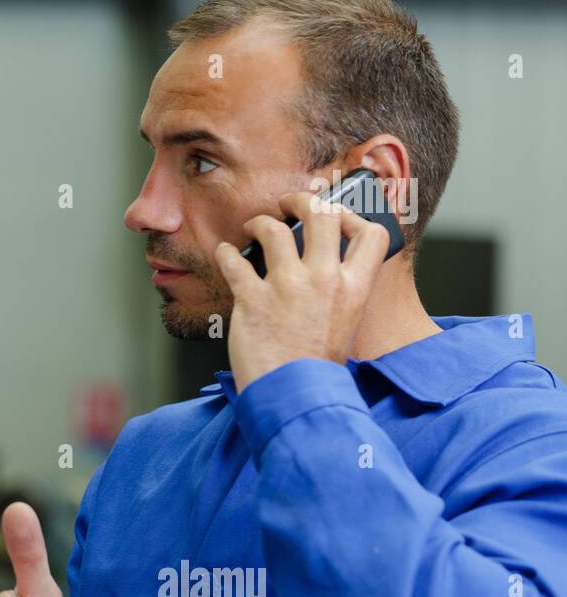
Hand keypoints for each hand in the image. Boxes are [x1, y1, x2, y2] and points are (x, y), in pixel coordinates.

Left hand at [214, 191, 391, 392]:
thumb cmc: (315, 366)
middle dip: (302, 199)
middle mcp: (324, 280)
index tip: (334, 213)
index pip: (371, 234)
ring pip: (272, 229)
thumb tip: (325, 264)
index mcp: (353, 288)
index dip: (353, 215)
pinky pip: (233, 260)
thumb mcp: (345, 324)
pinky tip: (225, 255)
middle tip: (288, 203)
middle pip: (321, 213)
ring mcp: (287, 287)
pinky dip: (225, 254)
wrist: (294, 397)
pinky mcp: (252, 299)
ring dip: (259, 222)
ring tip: (252, 228)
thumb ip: (340, 292)